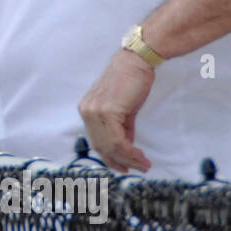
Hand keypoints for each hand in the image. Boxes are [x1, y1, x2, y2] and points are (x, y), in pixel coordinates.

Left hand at [77, 49, 154, 173]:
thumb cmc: (132, 81)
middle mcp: (86, 111)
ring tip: (144, 165)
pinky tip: (140, 156)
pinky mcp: (107, 111)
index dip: (109, 157)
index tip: (124, 167)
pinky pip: (117, 140)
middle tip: (138, 168)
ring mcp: (94, 111)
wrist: (137, 62)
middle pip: (101, 146)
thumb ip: (122, 129)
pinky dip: (129, 151)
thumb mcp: (123, 109)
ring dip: (128, 159)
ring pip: (109, 145)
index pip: (95, 140)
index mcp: (86, 109)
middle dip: (120, 161)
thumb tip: (126, 149)